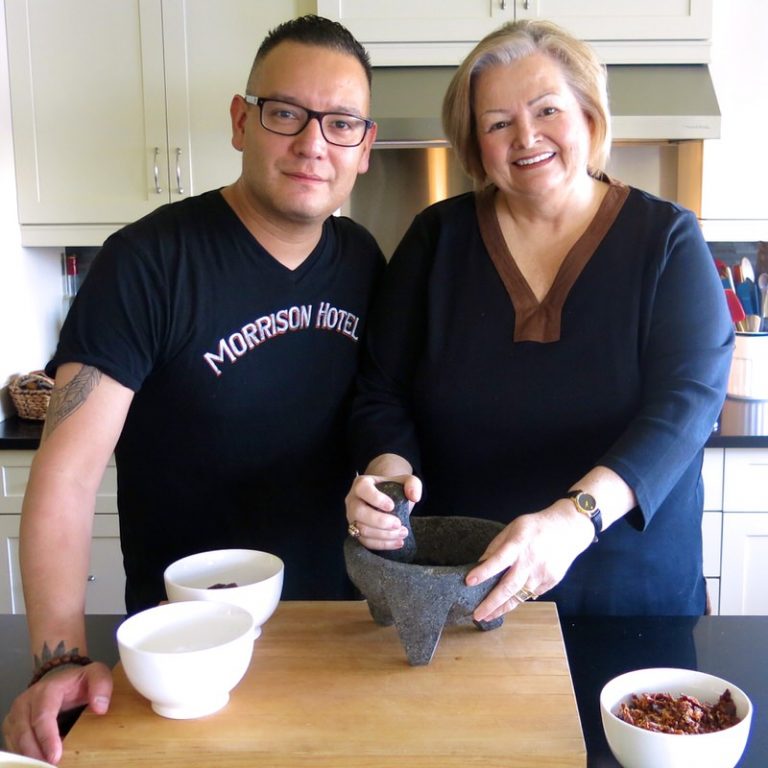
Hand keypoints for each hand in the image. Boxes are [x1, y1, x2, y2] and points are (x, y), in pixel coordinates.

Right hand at [2, 662, 112, 764]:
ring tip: (47, 766)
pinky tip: (39, 762)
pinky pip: (14, 746)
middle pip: (25, 734)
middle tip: (51, 767)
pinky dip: (26, 756)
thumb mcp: (97, 675)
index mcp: (46, 690)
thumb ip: (101, 686)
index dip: (47, 738)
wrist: (65, 682)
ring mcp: (16, 715)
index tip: (55, 756)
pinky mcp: (12, 727)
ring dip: (30, 757)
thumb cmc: (81, 682)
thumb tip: (100, 708)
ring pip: (16, 742)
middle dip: (37, 753)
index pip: (42, 717)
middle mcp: (25, 702)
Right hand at [345, 472, 421, 550]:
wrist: (387, 500)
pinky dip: (382, 544)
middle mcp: (353, 501)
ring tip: (402, 533)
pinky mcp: (357, 532)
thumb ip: (413, 484)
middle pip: (359, 513)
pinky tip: (398, 542)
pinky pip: (366, 542)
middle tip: (398, 524)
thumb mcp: (405, 481)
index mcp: (361, 484)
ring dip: (384, 535)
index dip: (376, 499)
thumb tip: (414, 497)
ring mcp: (352, 518)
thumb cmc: (393, 490)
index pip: (362, 489)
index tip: (392, 506)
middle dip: (380, 521)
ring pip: (362, 530)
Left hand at [466, 500, 594, 622]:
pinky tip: (506, 604)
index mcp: (518, 544)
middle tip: (476, 615)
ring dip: (502, 608)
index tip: (468, 582)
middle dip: (491, 603)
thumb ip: (496, 547)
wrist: (568, 530)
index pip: (498, 560)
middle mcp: (530, 562)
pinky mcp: (550, 582)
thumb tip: (480, 564)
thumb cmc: (536, 527)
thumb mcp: (513, 528)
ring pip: (519, 596)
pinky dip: (517, 600)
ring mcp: (542, 574)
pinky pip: (530, 594)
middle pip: (508, 586)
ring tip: (486, 616)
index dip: (483, 572)